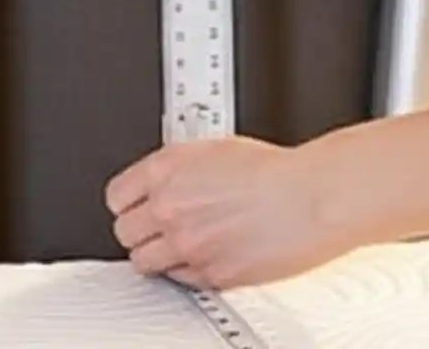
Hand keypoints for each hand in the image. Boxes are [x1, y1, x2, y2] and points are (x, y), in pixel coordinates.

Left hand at [105, 136, 354, 289]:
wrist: (313, 196)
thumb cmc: (276, 170)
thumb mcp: (212, 150)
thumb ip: (177, 168)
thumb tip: (161, 179)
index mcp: (165, 171)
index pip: (116, 197)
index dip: (127, 204)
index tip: (134, 208)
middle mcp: (169, 208)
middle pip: (124, 232)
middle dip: (139, 231)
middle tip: (156, 229)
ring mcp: (187, 244)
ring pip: (144, 262)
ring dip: (157, 255)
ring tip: (177, 245)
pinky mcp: (210, 274)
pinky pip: (180, 279)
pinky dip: (189, 271)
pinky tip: (207, 254)